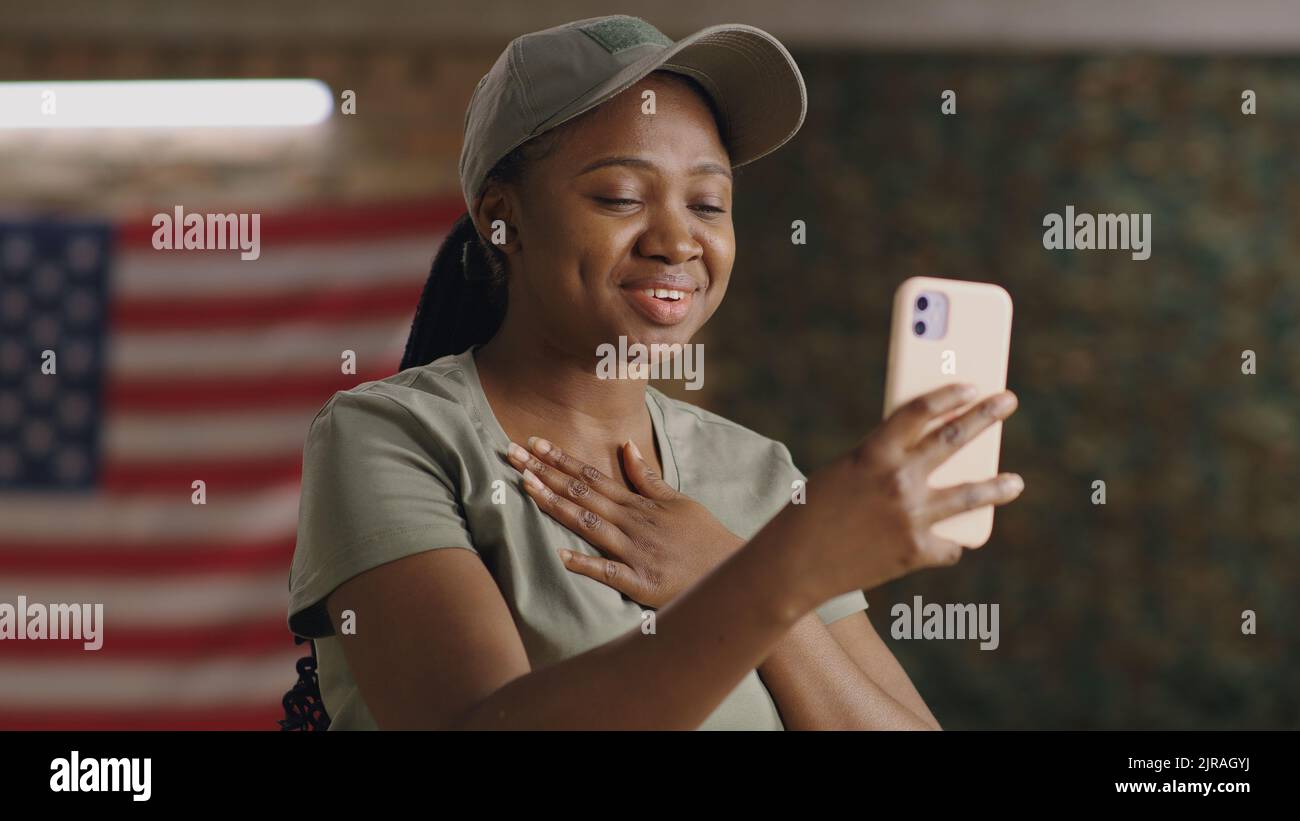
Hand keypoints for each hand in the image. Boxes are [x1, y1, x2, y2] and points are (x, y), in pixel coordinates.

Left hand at [505, 436, 744, 607]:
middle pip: (582, 493)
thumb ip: (647, 477)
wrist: (732, 572)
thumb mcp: (678, 500)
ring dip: (556, 504)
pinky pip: (608, 572)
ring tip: (526, 487)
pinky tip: (559, 555)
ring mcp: (635, 551)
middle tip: (512, 454)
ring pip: (589, 524)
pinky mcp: (641, 582)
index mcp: (638, 504)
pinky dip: (585, 564)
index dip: (561, 459)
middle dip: (545, 472)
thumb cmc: (703, 537)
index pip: (593, 475)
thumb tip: (626, 444)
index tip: (535, 444)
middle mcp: (632, 522)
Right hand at [764, 383, 1024, 604]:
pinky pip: (948, 544)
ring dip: (997, 487)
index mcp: (873, 453)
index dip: (948, 394)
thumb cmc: (812, 513)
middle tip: (1008, 401)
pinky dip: (949, 543)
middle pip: (953, 439)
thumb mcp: (844, 472)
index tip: (971, 385)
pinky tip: (951, 542)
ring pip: (970, 495)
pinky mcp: (915, 552)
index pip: (920, 411)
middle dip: (985, 416)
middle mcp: (898, 480)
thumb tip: (926, 457)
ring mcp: (911, 517)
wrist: (794, 565)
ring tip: (1015, 482)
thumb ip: (883, 461)